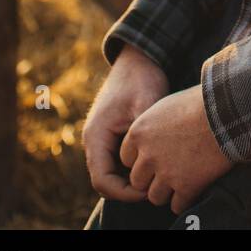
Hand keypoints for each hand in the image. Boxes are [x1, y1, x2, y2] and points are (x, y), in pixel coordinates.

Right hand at [82, 43, 170, 202]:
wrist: (138, 58)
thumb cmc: (142, 78)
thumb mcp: (146, 105)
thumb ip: (144, 136)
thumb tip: (149, 165)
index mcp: (96, 136)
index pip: (102, 181)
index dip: (125, 192)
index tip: (150, 189)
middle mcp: (94, 141)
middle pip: (106, 182)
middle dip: (130, 189)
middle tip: (156, 185)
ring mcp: (101, 138)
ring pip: (112, 173)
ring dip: (131, 179)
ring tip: (157, 175)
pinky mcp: (111, 135)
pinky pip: (117, 162)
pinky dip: (133, 167)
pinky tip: (154, 161)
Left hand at [120, 83, 233, 214]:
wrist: (225, 111)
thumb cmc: (199, 103)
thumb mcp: (166, 106)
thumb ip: (152, 126)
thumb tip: (151, 139)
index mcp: (138, 133)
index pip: (126, 159)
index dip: (141, 160)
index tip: (153, 157)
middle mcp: (148, 155)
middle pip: (138, 181)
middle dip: (151, 178)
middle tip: (167, 171)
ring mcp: (166, 173)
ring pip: (155, 197)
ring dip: (166, 191)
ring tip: (180, 180)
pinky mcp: (186, 186)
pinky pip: (176, 205)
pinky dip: (184, 199)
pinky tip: (193, 187)